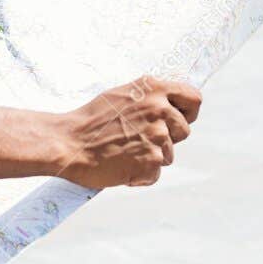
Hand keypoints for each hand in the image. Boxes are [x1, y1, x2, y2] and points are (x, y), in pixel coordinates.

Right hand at [55, 78, 201, 188]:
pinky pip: (155, 174)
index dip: (188, 113)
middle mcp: (159, 109)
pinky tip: (121, 165)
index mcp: (153, 88)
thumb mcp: (123, 94)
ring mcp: (157, 135)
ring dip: (150, 157)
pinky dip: (140, 174)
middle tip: (140, 140)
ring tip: (124, 151)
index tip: (179, 120)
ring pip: (169, 155)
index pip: (194, 98)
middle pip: (184, 131)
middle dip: (167, 139)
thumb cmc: (91, 120)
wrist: (68, 142)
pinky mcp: (152, 160)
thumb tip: (171, 104)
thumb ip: (150, 97)